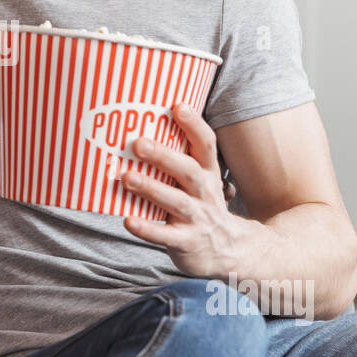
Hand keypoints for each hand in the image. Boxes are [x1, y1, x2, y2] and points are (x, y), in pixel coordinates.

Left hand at [117, 103, 240, 278]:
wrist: (229, 251)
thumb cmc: (202, 207)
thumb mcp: (201, 182)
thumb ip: (179, 161)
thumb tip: (141, 129)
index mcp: (208, 174)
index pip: (206, 145)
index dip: (194, 125)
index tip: (177, 106)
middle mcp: (205, 193)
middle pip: (188, 170)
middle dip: (164, 156)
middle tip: (137, 143)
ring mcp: (197, 218)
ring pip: (175, 201)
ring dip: (151, 188)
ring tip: (127, 177)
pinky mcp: (186, 242)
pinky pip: (165, 235)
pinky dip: (146, 228)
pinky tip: (127, 220)